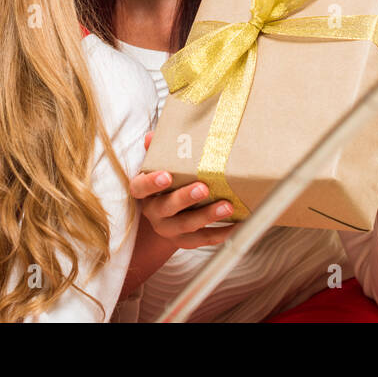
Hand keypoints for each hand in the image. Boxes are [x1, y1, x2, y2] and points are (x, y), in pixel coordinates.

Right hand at [130, 131, 235, 250]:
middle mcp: (154, 212)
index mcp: (145, 193)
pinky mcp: (184, 241)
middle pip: (166, 207)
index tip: (166, 175)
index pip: (140, 188)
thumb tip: (152, 135)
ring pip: (186, 226)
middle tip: (203, 188)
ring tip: (227, 206)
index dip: (151, 183)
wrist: (166, 216)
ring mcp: (169, 229)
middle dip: (185, 198)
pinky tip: (236, 225)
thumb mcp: (157, 166)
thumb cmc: (166, 183)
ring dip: (207, 216)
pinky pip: (204, 240)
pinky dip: (221, 234)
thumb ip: (155, 151)